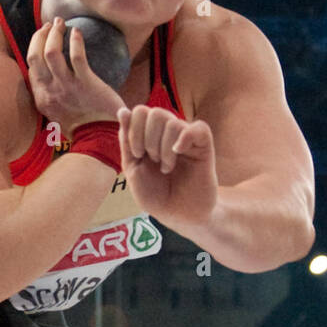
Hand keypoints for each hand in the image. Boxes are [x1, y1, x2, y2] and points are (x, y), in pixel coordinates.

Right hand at [27, 17, 126, 139]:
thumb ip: (54, 97)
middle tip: (51, 25)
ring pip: (52, 52)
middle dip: (40, 35)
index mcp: (42, 98)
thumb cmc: (84, 127)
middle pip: (36, 55)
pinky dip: (75, 41)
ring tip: (62, 24)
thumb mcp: (60, 114)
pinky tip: (78, 32)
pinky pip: (77, 57)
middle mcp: (49, 91)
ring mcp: (66, 87)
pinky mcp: (85, 84)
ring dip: (55, 33)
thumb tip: (56, 81)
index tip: (42, 35)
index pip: (31, 66)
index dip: (34, 46)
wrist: (100, 139)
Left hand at [117, 106, 217, 232]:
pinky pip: (198, 128)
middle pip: (155, 113)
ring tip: (166, 168)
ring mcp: (186, 138)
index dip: (134, 130)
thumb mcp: (132, 169)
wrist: (177, 216)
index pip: (140, 112)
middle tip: (152, 161)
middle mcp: (168, 133)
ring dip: (164, 148)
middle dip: (147, 139)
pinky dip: (185, 137)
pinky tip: (179, 152)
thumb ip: (127, 141)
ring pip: (172, 122)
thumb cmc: (156, 196)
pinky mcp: (204, 147)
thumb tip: (122, 111)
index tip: (137, 154)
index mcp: (150, 135)